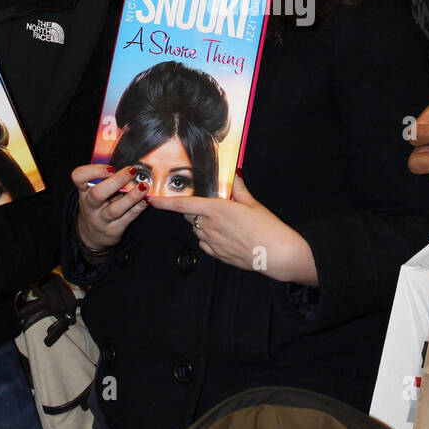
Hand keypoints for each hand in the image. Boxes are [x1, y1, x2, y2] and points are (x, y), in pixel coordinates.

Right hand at [72, 163, 148, 251]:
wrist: (93, 234)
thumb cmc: (98, 205)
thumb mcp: (95, 191)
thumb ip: (107, 179)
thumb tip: (130, 163)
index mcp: (84, 191)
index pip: (79, 177)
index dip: (93, 171)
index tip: (110, 167)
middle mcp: (90, 205)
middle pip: (98, 194)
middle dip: (116, 181)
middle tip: (132, 171)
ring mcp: (101, 220)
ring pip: (114, 209)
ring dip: (131, 197)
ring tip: (143, 186)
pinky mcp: (114, 230)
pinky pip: (128, 218)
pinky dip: (139, 207)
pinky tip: (147, 199)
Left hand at [147, 175, 316, 285]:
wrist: (276, 253)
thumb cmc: (266, 226)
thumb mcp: (252, 203)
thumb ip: (239, 188)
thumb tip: (234, 173)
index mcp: (216, 209)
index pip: (182, 205)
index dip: (164, 202)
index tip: (151, 199)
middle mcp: (209, 226)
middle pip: (189, 216)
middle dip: (193, 210)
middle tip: (210, 205)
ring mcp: (212, 242)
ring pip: (197, 229)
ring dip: (203, 223)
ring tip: (225, 222)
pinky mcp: (217, 254)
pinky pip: (205, 243)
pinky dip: (210, 237)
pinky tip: (227, 235)